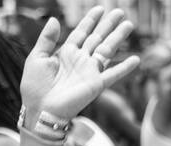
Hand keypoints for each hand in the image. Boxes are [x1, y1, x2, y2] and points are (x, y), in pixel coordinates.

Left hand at [20, 7, 139, 120]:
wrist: (40, 110)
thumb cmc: (34, 88)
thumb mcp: (36, 59)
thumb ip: (46, 39)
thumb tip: (53, 19)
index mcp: (65, 54)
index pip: (81, 33)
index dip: (90, 21)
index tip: (99, 9)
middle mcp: (79, 61)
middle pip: (97, 38)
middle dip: (108, 25)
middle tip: (119, 12)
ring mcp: (89, 72)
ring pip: (107, 50)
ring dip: (118, 38)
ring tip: (128, 25)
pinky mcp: (95, 85)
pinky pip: (114, 74)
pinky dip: (125, 67)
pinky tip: (136, 60)